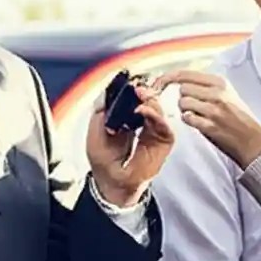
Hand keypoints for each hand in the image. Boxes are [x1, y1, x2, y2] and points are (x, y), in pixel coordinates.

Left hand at [87, 83, 174, 204]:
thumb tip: (107, 91)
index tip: (130, 78)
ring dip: (150, 100)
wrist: (111, 182)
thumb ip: (101, 110)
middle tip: (137, 85)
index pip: (136, 97)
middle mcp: (144, 123)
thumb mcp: (96, 130)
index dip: (134, 87)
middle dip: (144, 90)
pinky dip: (155, 116)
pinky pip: (165, 126)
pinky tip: (143, 111)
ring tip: (140, 94)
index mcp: (129, 118)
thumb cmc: (103, 160)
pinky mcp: (163, 143)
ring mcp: (155, 132)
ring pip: (159, 109)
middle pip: (150, 100)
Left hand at [152, 70, 260, 168]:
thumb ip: (207, 86)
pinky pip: (187, 118)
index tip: (159, 84)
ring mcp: (214, 109)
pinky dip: (189, 121)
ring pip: (183, 103)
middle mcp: (217, 93)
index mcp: (220, 82)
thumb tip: (182, 79)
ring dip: (186, 110)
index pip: (185, 73)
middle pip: (182, 88)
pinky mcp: (210, 126)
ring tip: (199, 116)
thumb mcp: (228, 94)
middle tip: (192, 107)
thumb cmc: (240, 118)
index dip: (167, 78)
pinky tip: (199, 123)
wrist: (253, 141)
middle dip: (182, 98)